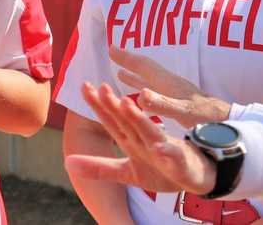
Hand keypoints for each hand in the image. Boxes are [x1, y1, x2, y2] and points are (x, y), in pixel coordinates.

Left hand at [65, 83, 215, 195]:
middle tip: (101, 86)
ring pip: (149, 131)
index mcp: (133, 138)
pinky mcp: (179, 159)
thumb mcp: (126, 172)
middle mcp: (146, 138)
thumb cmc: (160, 169)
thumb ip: (99, 167)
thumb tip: (67, 162)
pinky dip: (167, 150)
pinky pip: (173, 154)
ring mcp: (163, 146)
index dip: (98, 104)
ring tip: (126, 104)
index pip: (112, 119)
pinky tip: (159, 147)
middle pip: (128, 119)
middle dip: (115, 104)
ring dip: (138, 119)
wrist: (194, 177)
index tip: (84, 86)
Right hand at [110, 46, 230, 127]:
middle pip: (146, 68)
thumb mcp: (183, 113)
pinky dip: (145, 88)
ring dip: (135, 74)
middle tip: (112, 52)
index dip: (127, 58)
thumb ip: (162, 104)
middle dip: (129, 61)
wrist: (227, 121)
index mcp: (168, 83)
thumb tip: (140, 94)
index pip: (144, 66)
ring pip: (150, 79)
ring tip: (120, 72)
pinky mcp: (179, 100)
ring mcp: (174, 92)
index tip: (111, 48)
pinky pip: (156, 91)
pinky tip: (142, 95)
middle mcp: (170, 84)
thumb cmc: (206, 118)